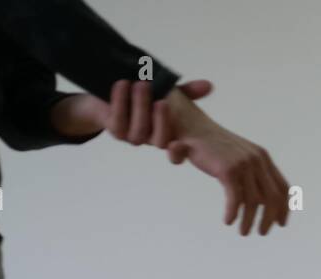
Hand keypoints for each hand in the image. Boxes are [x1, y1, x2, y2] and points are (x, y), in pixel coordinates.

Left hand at [52, 79, 211, 143]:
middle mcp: (152, 139)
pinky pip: (118, 121)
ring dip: (140, 106)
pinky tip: (122, 84)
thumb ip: (188, 91)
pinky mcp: (115, 129)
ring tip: (141, 83)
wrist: (111, 92)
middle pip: (160, 141)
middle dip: (161, 120)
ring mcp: (132, 136)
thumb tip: (209, 85)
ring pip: (139, 131)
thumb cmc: (145, 93)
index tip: (181, 143)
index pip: (178, 153)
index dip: (180, 153)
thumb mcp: (169, 91)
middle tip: (163, 99)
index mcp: (168, 134)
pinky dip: (120, 101)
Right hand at [162, 89, 290, 235]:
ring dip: (250, 220)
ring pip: (254, 202)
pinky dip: (233, 213)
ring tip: (244, 232)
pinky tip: (228, 220)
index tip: (281, 223)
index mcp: (263, 157)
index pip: (283, 186)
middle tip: (261, 232)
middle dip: (269, 218)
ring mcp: (243, 164)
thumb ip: (251, 176)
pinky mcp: (228, 170)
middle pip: (273, 197)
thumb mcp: (239, 157)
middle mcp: (257, 160)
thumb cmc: (213, 146)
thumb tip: (260, 202)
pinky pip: (236, 199)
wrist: (191, 126)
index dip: (285, 207)